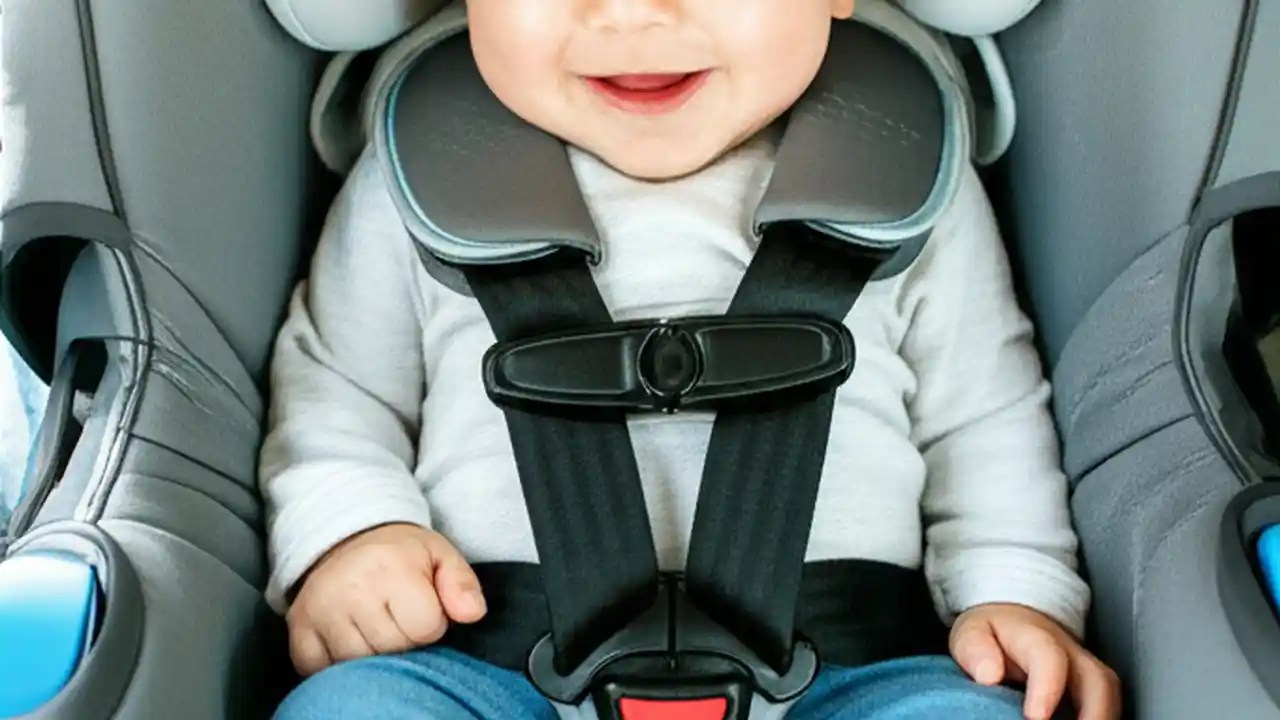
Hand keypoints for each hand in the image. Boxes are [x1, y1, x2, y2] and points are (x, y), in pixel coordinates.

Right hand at [286, 523, 486, 675]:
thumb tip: (472, 613)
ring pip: (359, 664)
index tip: (420, 606)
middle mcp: (351, 588)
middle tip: (396, 614)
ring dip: (372, 653)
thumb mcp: (440, 555)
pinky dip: (336, 663)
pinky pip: (321, 669)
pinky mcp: (298, 627)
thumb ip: (462, 584)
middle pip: (394, 649)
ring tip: (374, 624)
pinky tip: (348, 637)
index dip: (430, 623)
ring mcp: (320, 610)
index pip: (426, 628)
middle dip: (403, 639)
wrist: (346, 538)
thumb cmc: (401, 554)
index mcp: (391, 567)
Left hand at [950, 603, 1120, 719]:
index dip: (1047, 689)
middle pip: (1098, 682)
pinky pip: (1105, 707)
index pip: (1050, 659)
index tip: (1035, 717)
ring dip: (1099, 718)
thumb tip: (988, 676)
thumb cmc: (992, 632)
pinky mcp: (1094, 689)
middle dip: (1093, 714)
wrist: (1012, 620)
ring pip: (1109, 697)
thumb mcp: (971, 633)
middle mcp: (1072, 654)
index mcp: (1036, 637)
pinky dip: (1096, 718)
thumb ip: (976, 650)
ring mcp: (1087, 671)